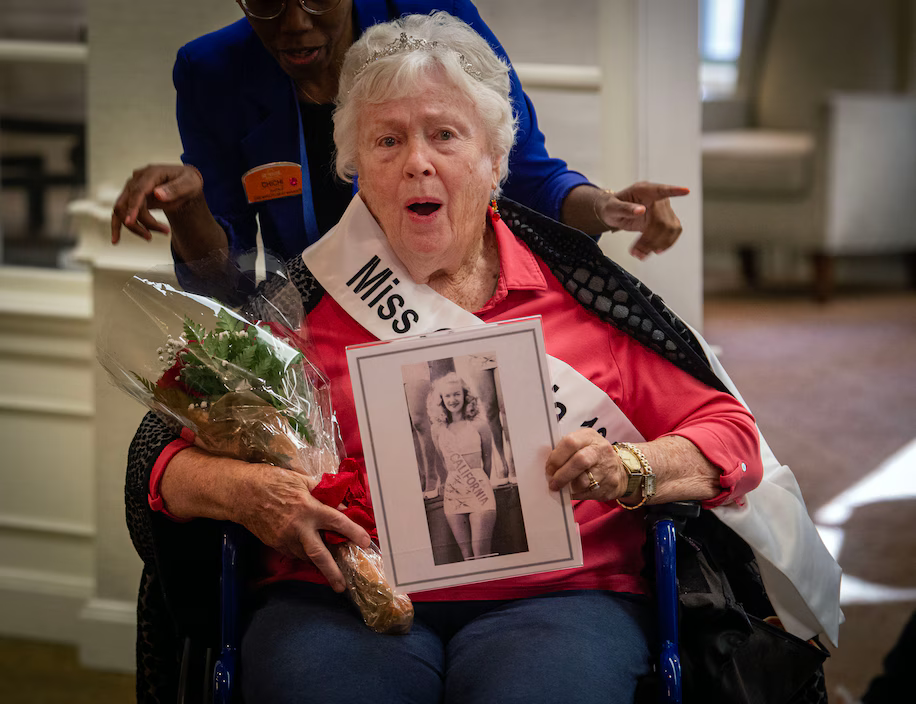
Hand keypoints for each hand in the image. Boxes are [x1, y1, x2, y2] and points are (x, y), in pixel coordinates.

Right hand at [110, 163, 203, 243]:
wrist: (186, 181)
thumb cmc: (189, 181)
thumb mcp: (190, 184)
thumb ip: (175, 189)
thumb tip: (157, 194)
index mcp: (151, 173)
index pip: (137, 191)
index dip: (133, 206)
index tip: (130, 221)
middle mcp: (137, 179)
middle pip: (127, 203)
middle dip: (139, 222)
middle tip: (162, 233)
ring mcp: (132, 188)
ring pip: (122, 210)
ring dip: (133, 226)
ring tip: (150, 238)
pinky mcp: (132, 198)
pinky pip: (122, 213)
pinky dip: (118, 226)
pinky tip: (116, 240)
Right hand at [237, 466, 371, 591]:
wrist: (242, 492)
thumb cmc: (274, 481)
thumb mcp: (302, 480)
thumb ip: (323, 492)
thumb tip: (341, 504)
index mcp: (309, 508)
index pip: (337, 521)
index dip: (353, 532)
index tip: (366, 542)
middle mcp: (299, 527)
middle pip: (319, 554)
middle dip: (332, 572)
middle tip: (342, 586)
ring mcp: (285, 538)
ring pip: (306, 556)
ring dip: (318, 562)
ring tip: (330, 569)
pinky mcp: (275, 544)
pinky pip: (294, 553)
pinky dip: (304, 553)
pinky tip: (309, 551)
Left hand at [545, 428, 624, 501]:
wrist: (621, 471)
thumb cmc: (593, 456)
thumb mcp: (583, 444)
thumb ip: (567, 450)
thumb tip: (548, 464)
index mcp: (590, 437)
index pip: (570, 442)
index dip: (556, 457)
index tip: (549, 467)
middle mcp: (600, 450)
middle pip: (579, 461)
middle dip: (562, 474)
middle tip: (553, 483)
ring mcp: (607, 468)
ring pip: (583, 481)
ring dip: (570, 486)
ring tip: (565, 486)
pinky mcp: (610, 485)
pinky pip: (587, 493)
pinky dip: (577, 494)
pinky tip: (575, 490)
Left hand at [595, 182, 688, 259]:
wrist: (614, 212)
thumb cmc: (612, 206)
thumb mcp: (611, 207)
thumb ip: (624, 208)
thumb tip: (640, 210)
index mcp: (644, 190)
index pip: (661, 190)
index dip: (675, 190)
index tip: (685, 191)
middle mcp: (658, 198)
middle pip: (663, 220)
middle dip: (651, 239)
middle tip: (636, 251)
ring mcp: (663, 209)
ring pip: (670, 229)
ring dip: (657, 244)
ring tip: (641, 254)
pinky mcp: (666, 220)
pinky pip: (673, 232)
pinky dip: (665, 244)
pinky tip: (654, 250)